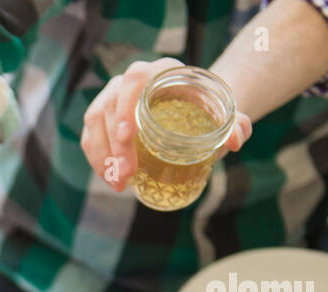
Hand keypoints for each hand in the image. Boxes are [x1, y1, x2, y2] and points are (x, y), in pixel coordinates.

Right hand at [82, 57, 251, 192]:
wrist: (195, 110)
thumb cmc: (209, 112)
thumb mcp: (226, 116)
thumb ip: (237, 125)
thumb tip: (235, 140)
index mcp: (162, 71)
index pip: (135, 78)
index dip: (126, 105)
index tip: (128, 136)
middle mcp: (132, 81)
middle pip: (110, 104)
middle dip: (114, 144)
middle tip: (128, 173)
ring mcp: (114, 98)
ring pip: (95, 121)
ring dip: (102, 155)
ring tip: (119, 183)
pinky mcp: (104, 118)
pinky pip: (90, 135)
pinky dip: (97, 160)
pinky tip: (111, 179)